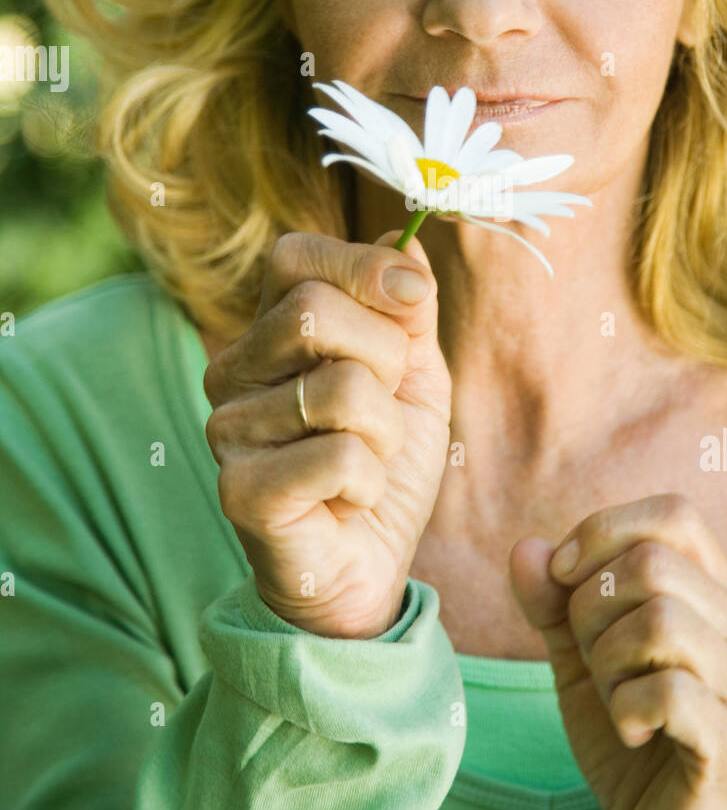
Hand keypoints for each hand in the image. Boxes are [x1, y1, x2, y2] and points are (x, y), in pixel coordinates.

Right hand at [204, 229, 451, 638]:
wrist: (367, 567)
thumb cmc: (383, 463)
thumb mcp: (415, 374)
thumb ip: (408, 309)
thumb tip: (406, 241)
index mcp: (267, 332)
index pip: (294, 256)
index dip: (361, 265)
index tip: (412, 298)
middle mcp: (231, 372)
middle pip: (316, 312)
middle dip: (388, 359)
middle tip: (387, 408)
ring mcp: (227, 432)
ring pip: (341, 388)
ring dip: (387, 431)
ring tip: (368, 460)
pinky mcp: (240, 491)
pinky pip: (340, 456)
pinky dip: (371, 480)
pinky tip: (350, 499)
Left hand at [509, 494, 726, 809]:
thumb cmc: (633, 737)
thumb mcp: (582, 660)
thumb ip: (555, 603)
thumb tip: (527, 548)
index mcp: (724, 597)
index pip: (675, 515)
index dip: (604, 532)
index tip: (563, 577)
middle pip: (654, 565)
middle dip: (592, 610)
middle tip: (595, 662)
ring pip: (660, 620)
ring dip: (607, 662)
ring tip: (615, 698)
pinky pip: (668, 690)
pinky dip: (625, 709)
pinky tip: (631, 732)